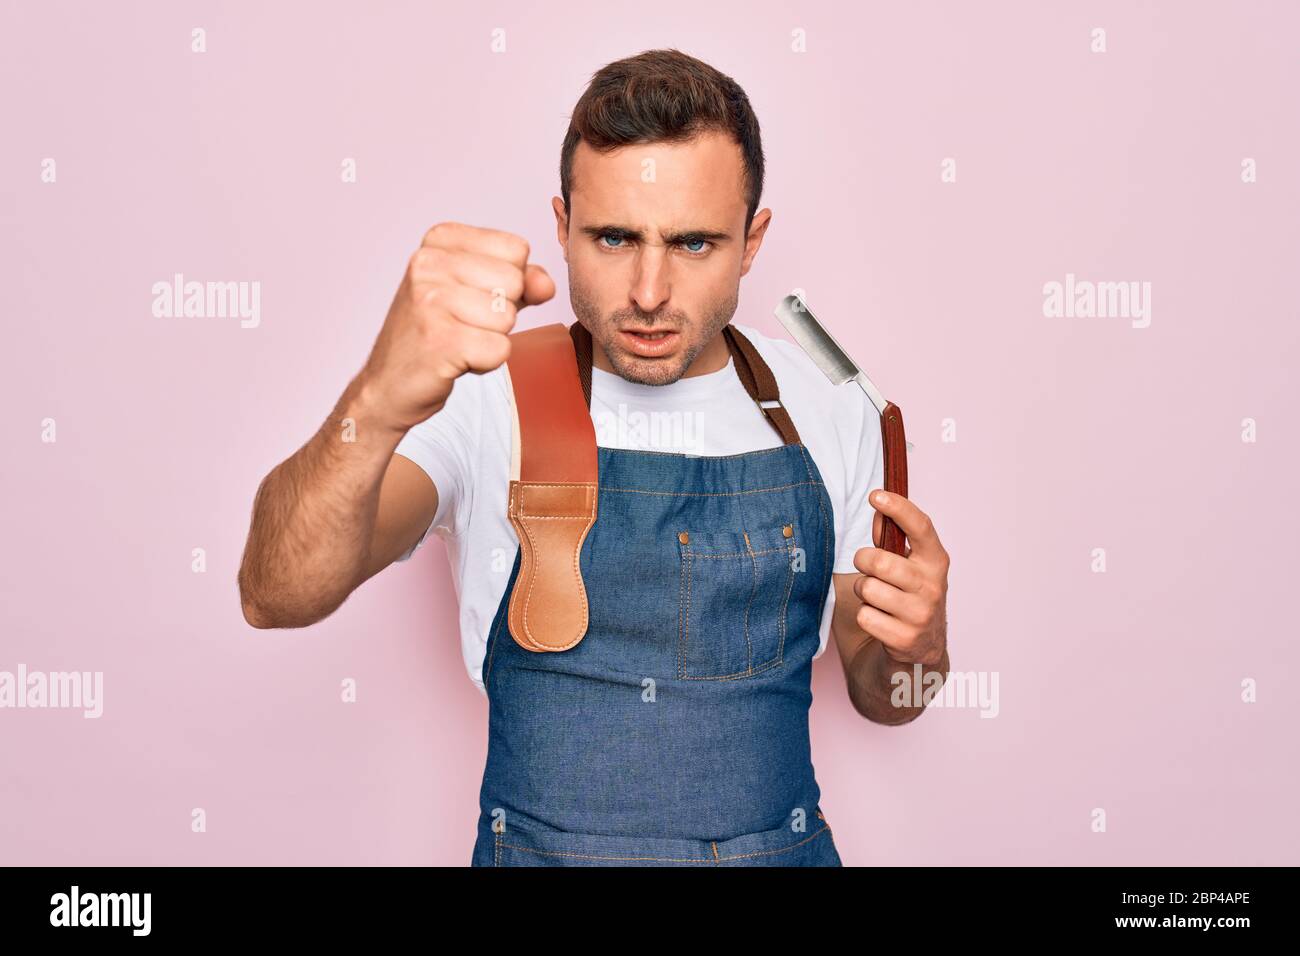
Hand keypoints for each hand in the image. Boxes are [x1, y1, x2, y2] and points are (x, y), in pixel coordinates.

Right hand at [357, 222, 555, 433]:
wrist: (388, 385)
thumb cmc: (436, 334)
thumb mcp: (479, 294)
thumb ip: (520, 280)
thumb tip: (546, 283)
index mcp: (439, 240)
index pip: (516, 249)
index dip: (508, 282)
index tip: (470, 297)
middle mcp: (428, 263)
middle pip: (515, 282)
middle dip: (501, 313)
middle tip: (462, 324)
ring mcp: (429, 300)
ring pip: (508, 318)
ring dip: (491, 339)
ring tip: (457, 341)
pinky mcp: (438, 340)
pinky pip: (500, 349)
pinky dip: (485, 362)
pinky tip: (455, 359)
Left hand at [850, 490, 949, 666]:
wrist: (921, 653)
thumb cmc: (909, 598)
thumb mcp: (907, 566)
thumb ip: (892, 539)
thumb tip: (880, 511)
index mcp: (935, 561)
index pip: (920, 527)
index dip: (898, 508)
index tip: (875, 495)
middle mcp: (933, 586)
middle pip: (879, 561)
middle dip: (863, 562)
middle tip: (868, 569)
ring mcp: (921, 614)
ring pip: (868, 589)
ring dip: (864, 592)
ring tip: (877, 599)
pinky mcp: (905, 639)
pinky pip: (864, 616)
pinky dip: (865, 617)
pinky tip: (880, 622)